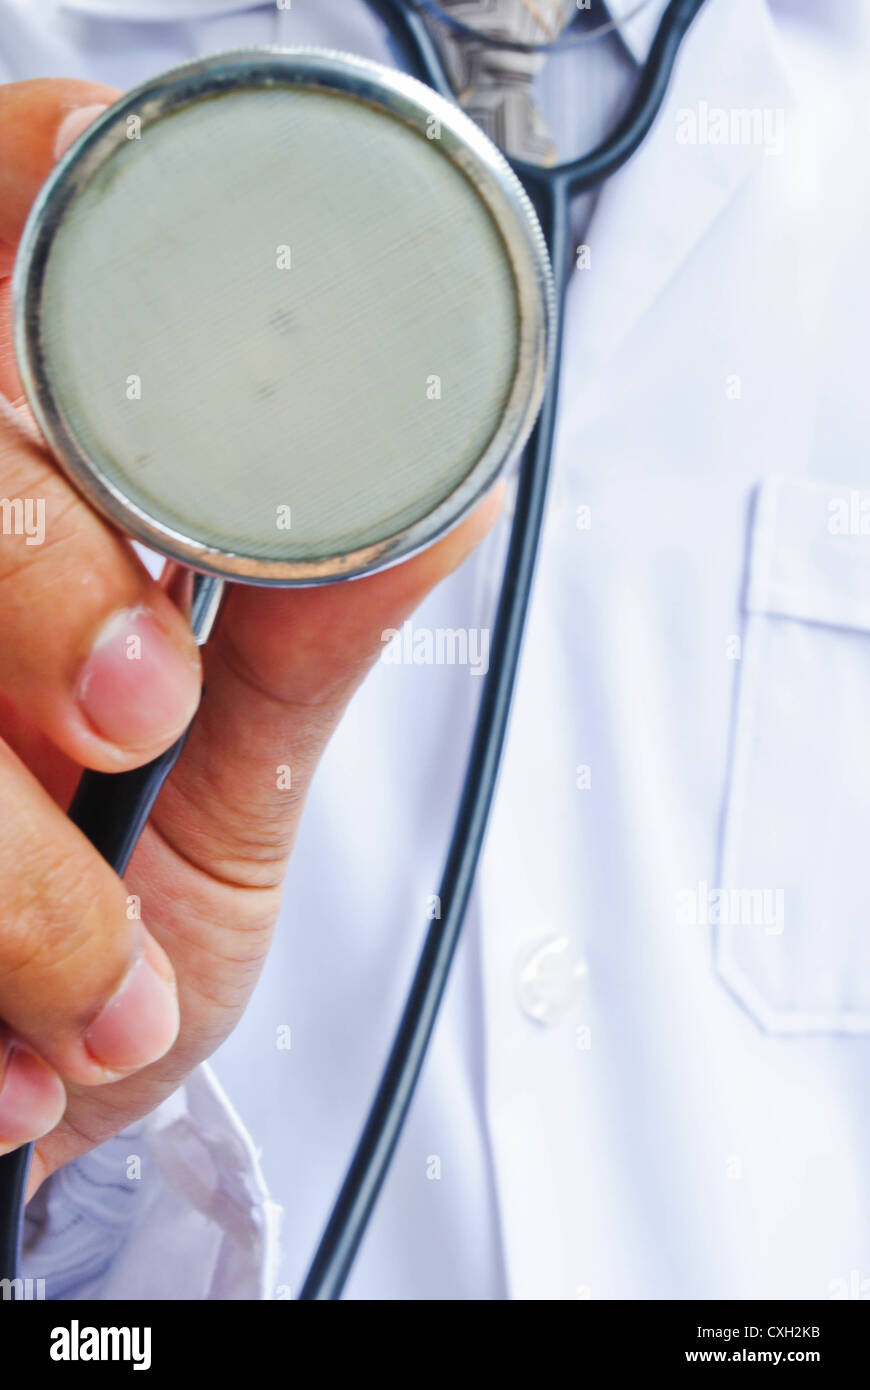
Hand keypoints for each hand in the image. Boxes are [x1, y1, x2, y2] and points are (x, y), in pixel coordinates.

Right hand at [0, 79, 499, 1194]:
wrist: (79, 1095)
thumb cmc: (158, 930)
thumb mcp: (241, 793)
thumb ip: (304, 645)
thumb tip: (435, 497)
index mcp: (49, 509)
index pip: (21, 258)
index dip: (54, 199)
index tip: (160, 314)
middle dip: (42, 591)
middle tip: (137, 712)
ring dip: (10, 871)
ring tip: (100, 995)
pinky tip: (19, 1055)